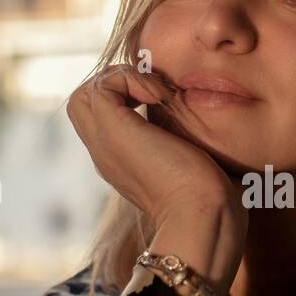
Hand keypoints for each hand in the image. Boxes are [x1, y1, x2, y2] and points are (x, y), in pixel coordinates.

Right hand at [66, 65, 246, 231]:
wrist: (204, 216)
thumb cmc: (212, 200)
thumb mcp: (195, 164)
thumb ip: (186, 144)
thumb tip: (205, 121)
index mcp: (123, 163)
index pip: (103, 119)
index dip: (126, 97)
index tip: (164, 102)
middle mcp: (107, 155)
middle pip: (83, 105)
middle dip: (117, 86)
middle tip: (155, 94)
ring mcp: (105, 145)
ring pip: (84, 95)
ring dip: (121, 80)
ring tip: (157, 95)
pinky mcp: (113, 132)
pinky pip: (101, 86)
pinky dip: (130, 79)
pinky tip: (160, 97)